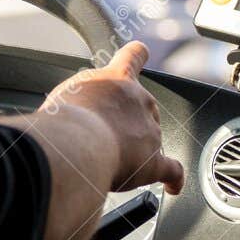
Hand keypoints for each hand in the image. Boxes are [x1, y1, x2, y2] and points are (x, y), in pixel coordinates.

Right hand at [36, 41, 184, 194]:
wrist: (76, 144)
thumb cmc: (66, 119)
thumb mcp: (68, 95)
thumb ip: (81, 98)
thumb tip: (77, 112)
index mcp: (116, 80)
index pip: (132, 56)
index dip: (137, 55)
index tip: (141, 52)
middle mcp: (140, 100)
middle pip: (144, 108)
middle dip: (129, 121)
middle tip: (105, 135)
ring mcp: (150, 131)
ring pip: (150, 140)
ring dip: (137, 151)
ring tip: (112, 164)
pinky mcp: (154, 161)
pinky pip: (171, 170)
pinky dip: (173, 179)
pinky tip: (172, 186)